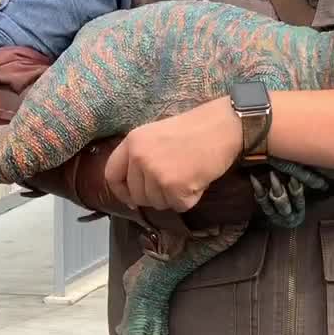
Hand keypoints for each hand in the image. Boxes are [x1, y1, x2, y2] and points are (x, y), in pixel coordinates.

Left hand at [104, 97, 241, 211]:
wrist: (222, 128)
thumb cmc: (193, 131)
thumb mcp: (155, 135)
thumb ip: (139, 159)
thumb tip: (130, 197)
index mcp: (132, 142)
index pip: (112, 175)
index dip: (121, 191)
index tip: (131, 197)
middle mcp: (140, 158)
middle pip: (138, 195)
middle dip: (155, 195)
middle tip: (175, 179)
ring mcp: (156, 174)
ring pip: (158, 204)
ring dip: (174, 196)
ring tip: (188, 173)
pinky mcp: (175, 188)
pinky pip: (178, 206)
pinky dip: (190, 198)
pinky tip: (197, 179)